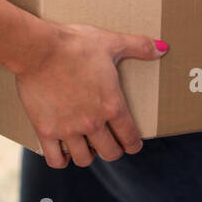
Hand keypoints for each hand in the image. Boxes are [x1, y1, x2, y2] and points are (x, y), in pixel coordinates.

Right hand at [13, 22, 168, 168]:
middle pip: (110, 153)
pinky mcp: (46, 131)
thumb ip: (138, 46)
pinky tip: (63, 150)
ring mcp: (69, 129)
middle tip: (109, 143)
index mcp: (112, 105)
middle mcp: (93, 122)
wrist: (38, 49)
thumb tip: (163, 48)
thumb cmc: (74, 45)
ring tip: (86, 145)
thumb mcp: (110, 42)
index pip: (130, 138)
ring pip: (84, 159)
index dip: (133, 144)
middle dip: (113, 150)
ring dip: (87, 155)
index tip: (131, 144)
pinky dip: (60, 159)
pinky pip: (55, 159)